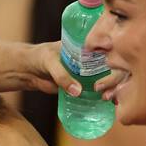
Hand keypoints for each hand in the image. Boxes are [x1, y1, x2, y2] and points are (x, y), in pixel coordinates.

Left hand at [4, 42, 122, 102]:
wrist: (28, 70)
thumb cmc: (39, 58)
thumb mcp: (49, 61)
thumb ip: (61, 75)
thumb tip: (77, 91)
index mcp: (87, 43)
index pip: (110, 46)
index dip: (117, 55)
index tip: (111, 66)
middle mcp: (93, 56)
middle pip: (115, 64)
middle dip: (116, 76)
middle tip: (104, 88)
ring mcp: (91, 71)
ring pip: (110, 77)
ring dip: (114, 87)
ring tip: (107, 97)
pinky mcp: (85, 84)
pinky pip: (100, 89)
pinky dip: (107, 95)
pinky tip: (110, 102)